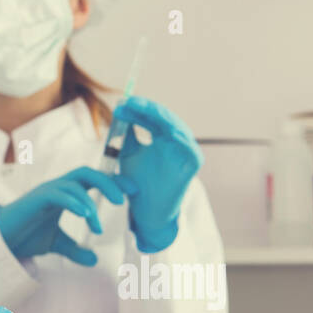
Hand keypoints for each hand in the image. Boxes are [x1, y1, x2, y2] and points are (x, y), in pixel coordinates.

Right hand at [0, 167, 129, 265]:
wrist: (0, 242)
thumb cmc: (25, 236)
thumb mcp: (56, 243)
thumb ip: (75, 249)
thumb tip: (94, 259)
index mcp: (65, 194)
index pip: (93, 181)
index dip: (114, 183)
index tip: (134, 192)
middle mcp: (57, 188)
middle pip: (87, 173)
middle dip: (108, 182)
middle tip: (123, 199)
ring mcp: (47, 191)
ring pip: (75, 182)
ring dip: (91, 199)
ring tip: (96, 223)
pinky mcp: (37, 198)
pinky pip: (58, 193)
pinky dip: (74, 201)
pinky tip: (85, 215)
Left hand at [113, 96, 203, 252]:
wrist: (146, 209)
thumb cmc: (137, 182)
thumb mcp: (128, 154)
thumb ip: (126, 135)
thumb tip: (121, 111)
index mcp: (161, 136)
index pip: (151, 116)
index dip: (137, 108)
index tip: (119, 104)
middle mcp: (174, 141)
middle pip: (164, 117)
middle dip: (146, 108)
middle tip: (128, 103)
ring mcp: (185, 151)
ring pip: (178, 128)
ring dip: (160, 117)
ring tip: (142, 109)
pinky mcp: (193, 165)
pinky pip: (191, 150)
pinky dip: (181, 139)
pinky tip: (168, 131)